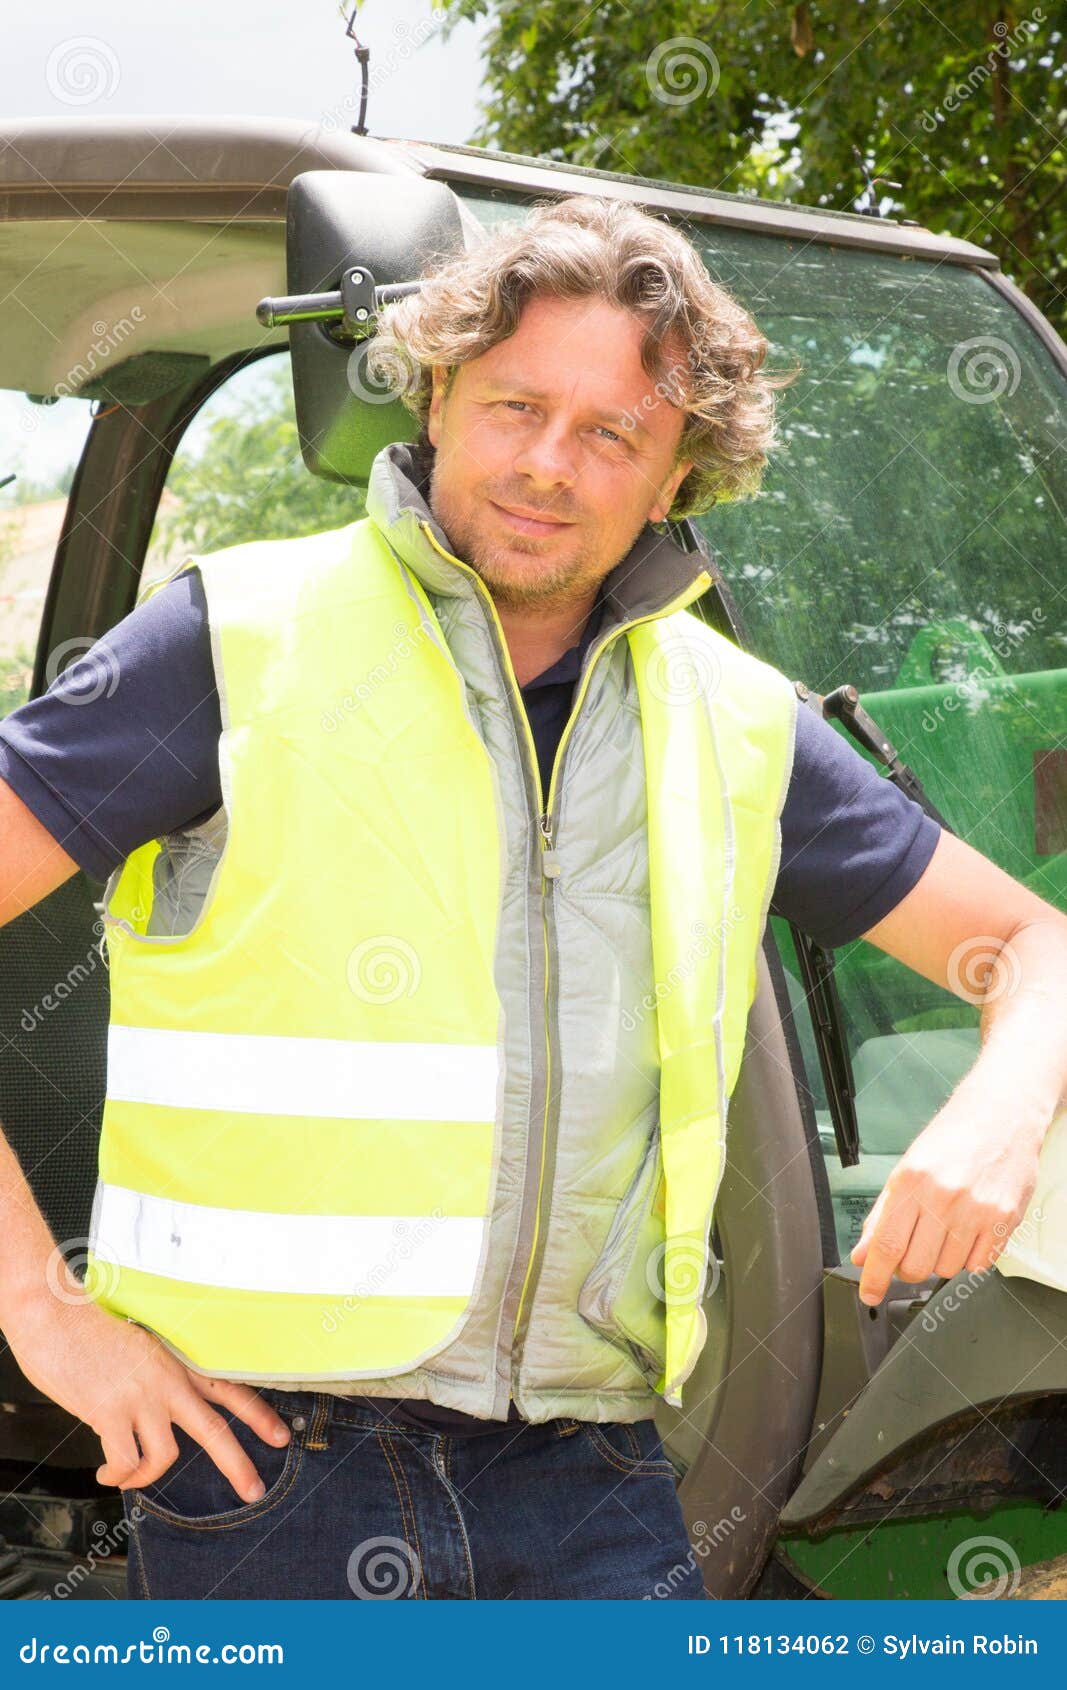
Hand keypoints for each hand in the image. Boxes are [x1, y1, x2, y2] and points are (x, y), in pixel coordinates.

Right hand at [4, 1281, 290, 1501]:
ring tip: (131, 1476)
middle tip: (255, 1489)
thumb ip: (159, 1375)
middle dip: (238, 1463)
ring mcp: (141, 1398)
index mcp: (177, 1363)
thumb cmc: (92, 1331)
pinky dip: (118, 1476)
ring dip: (150, 1476)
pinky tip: (107, 1474)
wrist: (58, 1319)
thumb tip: (161, 1407)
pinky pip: (126, 1462)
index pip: (229, 1389)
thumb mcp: (141, 1347)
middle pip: (214, 1428)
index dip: (258, 1414)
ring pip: (168, 1456)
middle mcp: (167, 1382)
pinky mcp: (111, 1413)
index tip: (280, 1435)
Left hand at [849, 1098, 1042, 1305]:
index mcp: (912, 1181)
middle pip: (916, 1266)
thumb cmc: (952, 1138)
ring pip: (947, 1269)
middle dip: (908, 1266)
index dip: (874, 1277)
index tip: (869, 1293)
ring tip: (945, 1228)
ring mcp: (977, 1210)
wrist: (1001, 1115)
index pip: (886, 1244)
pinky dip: (969, 1257)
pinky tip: (968, 1231)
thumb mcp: (905, 1170)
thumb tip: (863, 1254)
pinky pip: (979, 1265)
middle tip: (912, 1247)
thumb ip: (881, 1216)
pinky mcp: (1004, 1219)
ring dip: (940, 1259)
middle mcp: (944, 1196)